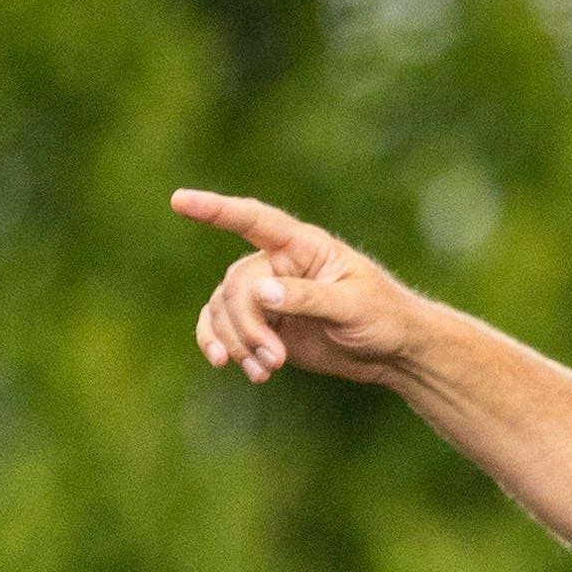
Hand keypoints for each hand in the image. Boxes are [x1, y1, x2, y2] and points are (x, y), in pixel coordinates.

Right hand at [172, 188, 427, 385]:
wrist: (392, 351)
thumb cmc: (384, 316)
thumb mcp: (352, 306)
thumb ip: (307, 297)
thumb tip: (260, 293)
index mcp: (303, 246)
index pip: (255, 220)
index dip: (216, 210)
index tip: (179, 201)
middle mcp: (278, 264)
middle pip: (236, 286)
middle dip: (247, 326)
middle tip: (273, 360)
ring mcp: (267, 294)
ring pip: (224, 309)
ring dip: (237, 343)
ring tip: (264, 371)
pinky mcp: (263, 324)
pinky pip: (222, 327)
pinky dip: (221, 345)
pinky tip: (231, 365)